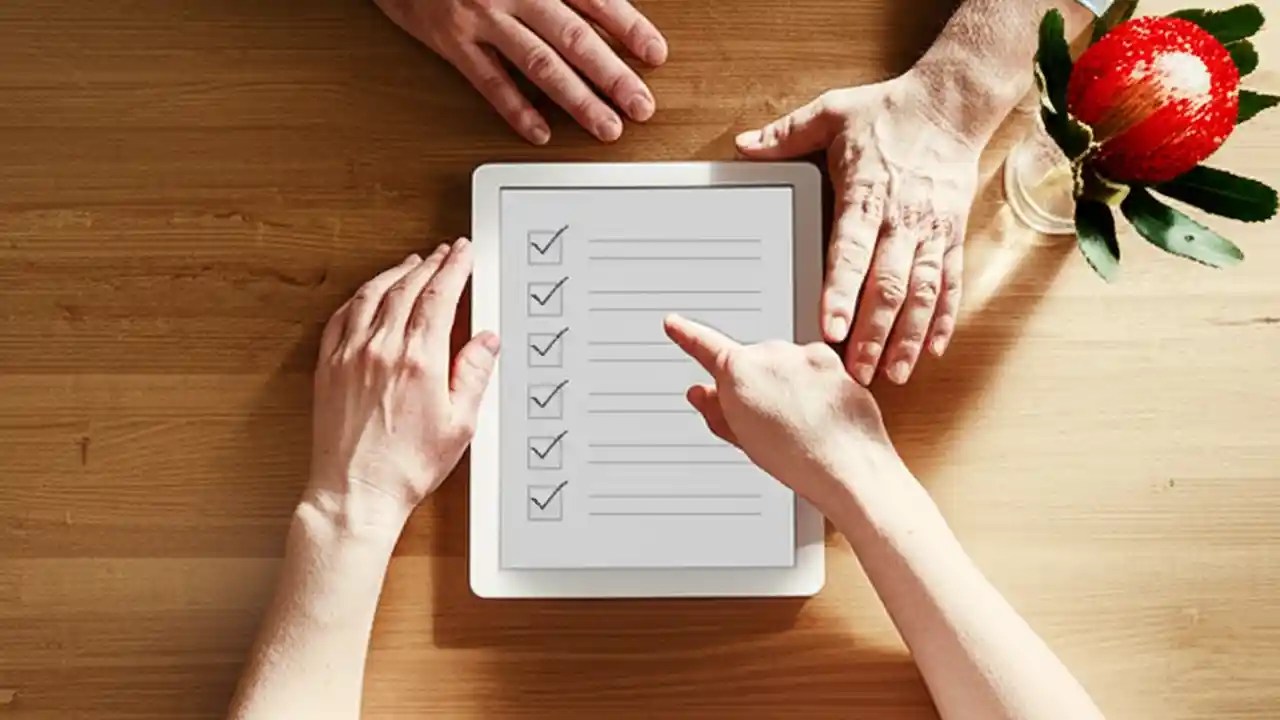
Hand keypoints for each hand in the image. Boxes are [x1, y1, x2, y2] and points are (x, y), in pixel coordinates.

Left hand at [307, 241, 498, 528]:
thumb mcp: (459, 424)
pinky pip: (342, 316)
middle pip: (407, 287)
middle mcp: (381, 350)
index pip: (439, 295)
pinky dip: (360, 297)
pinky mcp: (328, 368)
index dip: (454, 268)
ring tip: (411, 264)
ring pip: (372, 294)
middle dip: (430, 264)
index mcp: (419, 361)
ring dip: (395, 273)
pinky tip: (369, 295)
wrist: (356, 492)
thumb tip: (485, 341)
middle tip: (444, 253)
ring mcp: (349, 355)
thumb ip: (473, 374)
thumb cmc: (406, 466)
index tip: (463, 253)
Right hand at [374, 0, 666, 143]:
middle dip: (612, 75)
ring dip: (577, 100)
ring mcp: (482, 18)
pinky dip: (516, 109)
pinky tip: (540, 132)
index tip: (655, 55)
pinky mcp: (451, 41)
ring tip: (606, 126)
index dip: (629, 28)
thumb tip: (603, 15)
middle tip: (640, 106)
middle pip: (574, 38)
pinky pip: (489, 81)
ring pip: (539, 64)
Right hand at [664, 315, 902, 512]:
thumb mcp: (742, 438)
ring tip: (800, 425)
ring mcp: (805, 354)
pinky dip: (815, 387)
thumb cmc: (798, 459)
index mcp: (739, 369)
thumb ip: (716, 410)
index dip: (686, 334)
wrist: (848, 466)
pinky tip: (820, 415)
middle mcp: (771, 353)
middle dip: (756, 384)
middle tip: (767, 422)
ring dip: (789, 386)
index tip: (674, 323)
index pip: (704, 346)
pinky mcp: (834, 361)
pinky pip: (815, 368)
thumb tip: (701, 394)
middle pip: (753, 362)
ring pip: (787, 364)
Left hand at [735, 72, 981, 385]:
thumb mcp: (832, 112)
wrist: (951, 103)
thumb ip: (787, 135)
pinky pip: (950, 283)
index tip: (829, 327)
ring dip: (909, 336)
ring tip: (894, 373)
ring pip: (922, 292)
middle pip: (888, 284)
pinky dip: (944, 318)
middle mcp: (901, 220)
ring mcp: (930, 232)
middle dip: (873, 333)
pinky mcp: (952, 236)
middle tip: (856, 371)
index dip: (840, 292)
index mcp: (867, 194)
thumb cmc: (889, 111)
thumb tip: (745, 147)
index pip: (850, 251)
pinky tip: (932, 349)